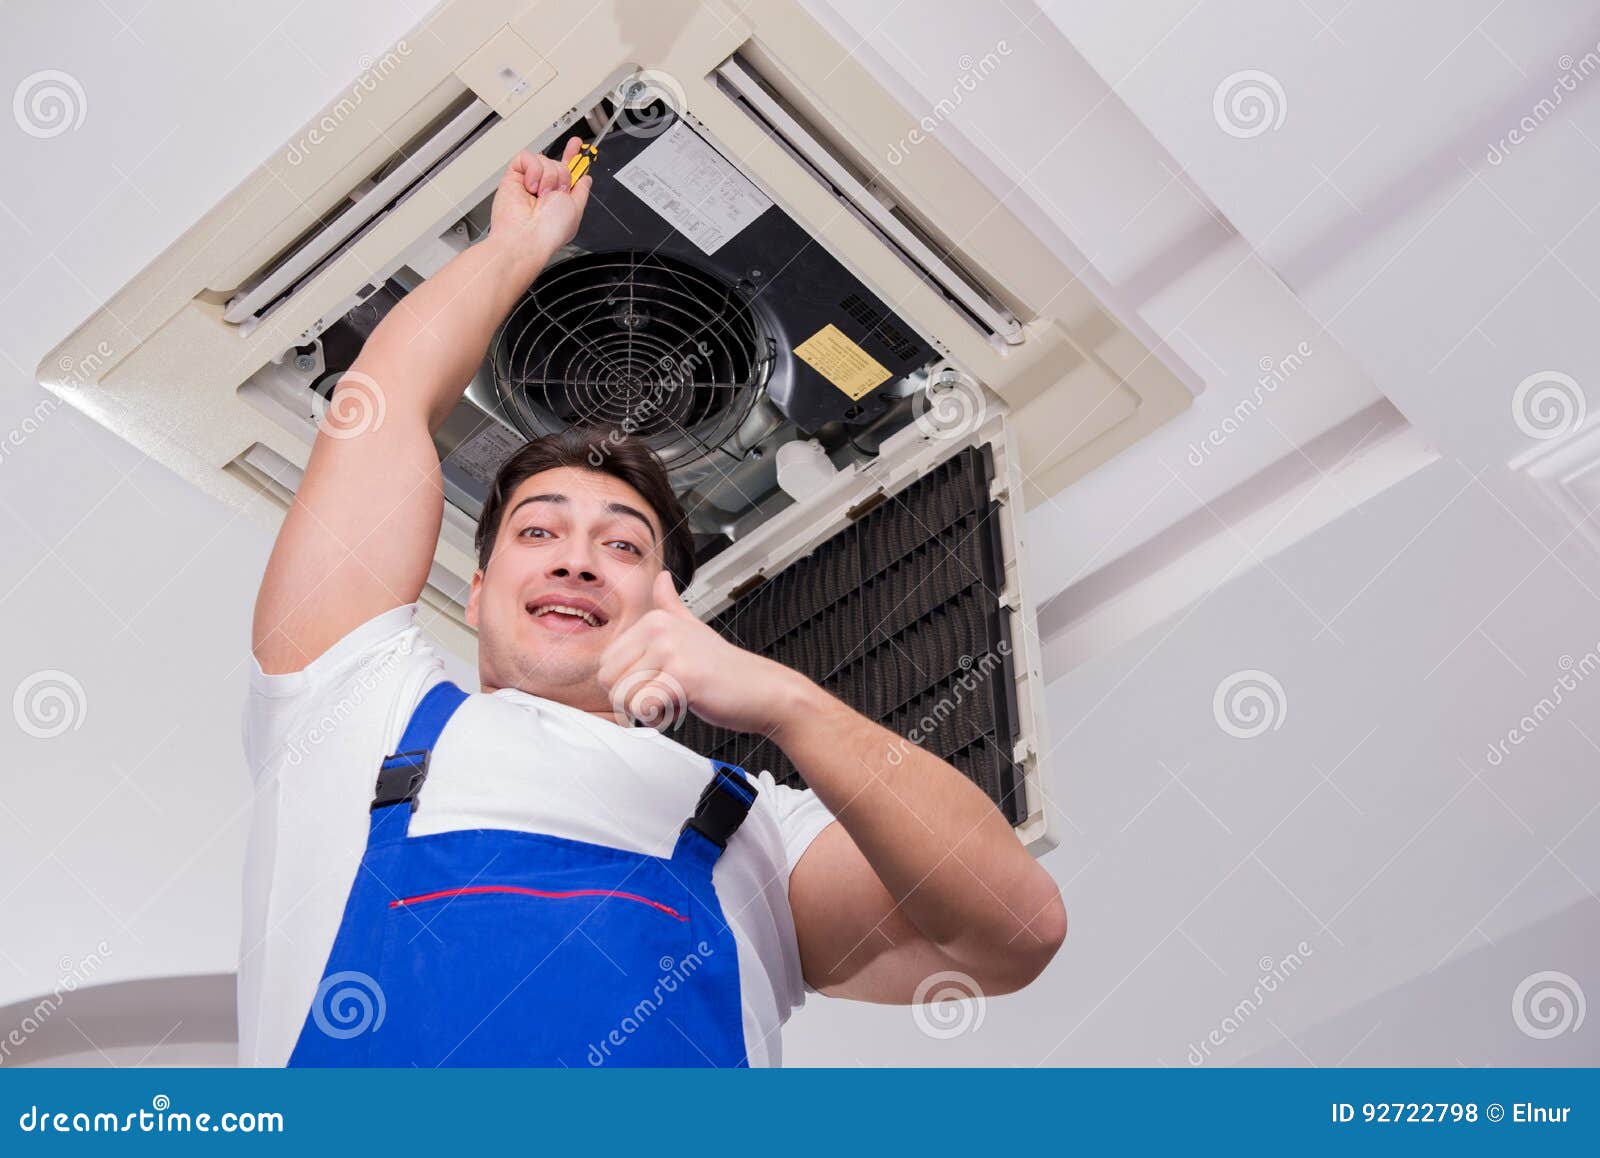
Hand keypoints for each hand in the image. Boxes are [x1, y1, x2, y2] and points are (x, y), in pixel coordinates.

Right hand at [488, 137, 591, 261]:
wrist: (527, 236)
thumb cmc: (550, 230)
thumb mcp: (576, 209)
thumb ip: (582, 190)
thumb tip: (586, 178)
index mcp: (559, 196)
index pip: (566, 170)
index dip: (572, 156)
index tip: (577, 144)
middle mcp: (544, 188)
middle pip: (558, 163)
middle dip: (562, 176)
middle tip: (556, 193)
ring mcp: (528, 181)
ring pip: (544, 159)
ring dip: (548, 177)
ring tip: (540, 194)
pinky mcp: (513, 176)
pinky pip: (526, 157)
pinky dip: (533, 170)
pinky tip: (530, 187)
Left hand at [597, 570, 814, 735]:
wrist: (764, 690)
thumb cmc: (726, 669)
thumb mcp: (693, 628)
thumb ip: (671, 605)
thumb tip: (661, 578)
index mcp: (654, 620)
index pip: (606, 663)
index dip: (628, 684)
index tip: (659, 681)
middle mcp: (658, 630)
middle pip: (609, 681)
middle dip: (634, 699)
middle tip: (668, 693)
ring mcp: (670, 651)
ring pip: (624, 696)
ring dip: (648, 710)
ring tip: (678, 697)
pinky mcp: (681, 677)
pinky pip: (644, 707)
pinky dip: (660, 717)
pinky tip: (683, 705)